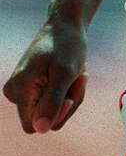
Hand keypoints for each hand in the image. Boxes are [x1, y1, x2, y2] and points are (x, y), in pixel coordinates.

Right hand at [2, 15, 88, 133]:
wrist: (66, 26)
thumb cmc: (67, 45)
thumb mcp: (65, 74)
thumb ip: (52, 102)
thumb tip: (40, 129)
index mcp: (19, 89)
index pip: (34, 126)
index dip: (55, 117)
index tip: (70, 97)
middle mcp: (16, 93)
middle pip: (47, 120)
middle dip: (68, 103)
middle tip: (79, 79)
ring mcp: (23, 91)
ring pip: (54, 112)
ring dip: (72, 96)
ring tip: (77, 74)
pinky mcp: (34, 89)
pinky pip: (55, 103)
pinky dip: (69, 92)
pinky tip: (74, 75)